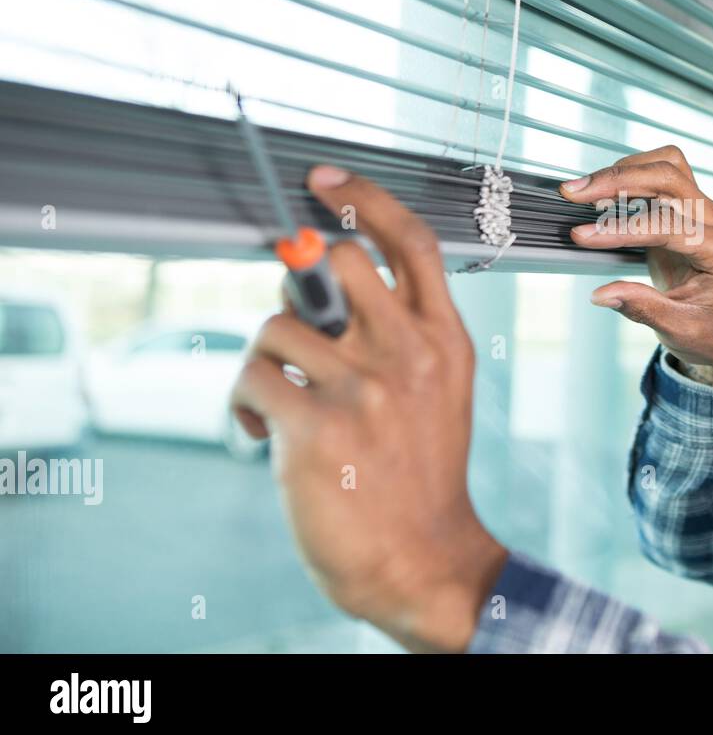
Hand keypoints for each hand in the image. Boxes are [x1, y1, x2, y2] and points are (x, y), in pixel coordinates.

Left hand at [230, 165, 508, 652]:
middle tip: (301, 321)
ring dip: (266, 361)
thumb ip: (403, 332)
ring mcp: (364, 386)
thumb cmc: (420, 473)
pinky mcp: (315, 425)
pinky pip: (250, 377)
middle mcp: (409, 352)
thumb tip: (326, 276)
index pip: (412, 241)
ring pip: (277, 323)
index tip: (326, 177)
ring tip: (280, 402)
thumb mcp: (441, 390)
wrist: (421, 557)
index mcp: (446, 340)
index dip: (366, 197)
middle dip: (303, 279)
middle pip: (336, 258)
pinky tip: (265, 434)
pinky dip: (245, 404)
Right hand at [559, 145, 712, 388]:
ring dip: (624, 171)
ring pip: (667, 166)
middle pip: (669, 177)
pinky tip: (601, 194)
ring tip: (583, 190)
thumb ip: (642, 308)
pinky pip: (661, 179)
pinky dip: (630, 177)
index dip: (621, 229)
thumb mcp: (679, 329)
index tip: (582, 235)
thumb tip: (600, 295)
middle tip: (573, 193)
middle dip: (618, 180)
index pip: (667, 225)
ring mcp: (704, 212)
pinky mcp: (687, 212)